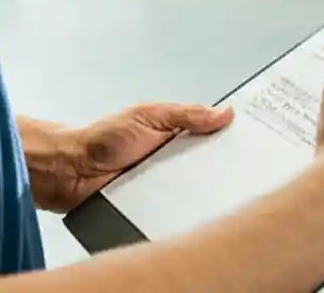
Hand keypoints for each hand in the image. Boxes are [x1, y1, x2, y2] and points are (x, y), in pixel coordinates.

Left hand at [20, 103, 233, 212]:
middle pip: (209, 168)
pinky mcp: (155, 210)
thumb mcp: (148, 115)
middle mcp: (173, 163)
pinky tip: (194, 212)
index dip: (230, 140)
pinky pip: (176, 212)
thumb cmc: (103, 139)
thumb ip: (184, 114)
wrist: (71, 171)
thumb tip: (222, 112)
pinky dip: (183, 211)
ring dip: (204, 193)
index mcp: (175, 136)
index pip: (211, 139)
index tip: (252, 142)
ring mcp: (165, 188)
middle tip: (243, 172)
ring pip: (196, 193)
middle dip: (224, 171)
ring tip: (222, 194)